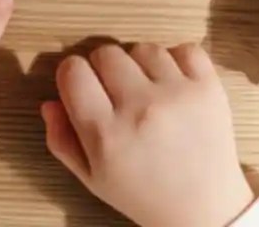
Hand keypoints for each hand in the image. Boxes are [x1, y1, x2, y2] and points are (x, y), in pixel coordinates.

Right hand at [42, 43, 252, 226]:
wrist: (204, 208)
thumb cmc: (143, 193)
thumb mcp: (92, 177)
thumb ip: (62, 140)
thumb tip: (49, 102)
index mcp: (106, 134)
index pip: (72, 71)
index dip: (73, 75)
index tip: (82, 86)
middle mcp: (140, 109)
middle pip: (106, 53)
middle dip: (105, 69)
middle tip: (116, 93)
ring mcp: (177, 95)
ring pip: (144, 49)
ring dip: (141, 66)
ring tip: (148, 92)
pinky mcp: (208, 88)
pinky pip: (185, 49)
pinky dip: (177, 61)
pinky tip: (174, 84)